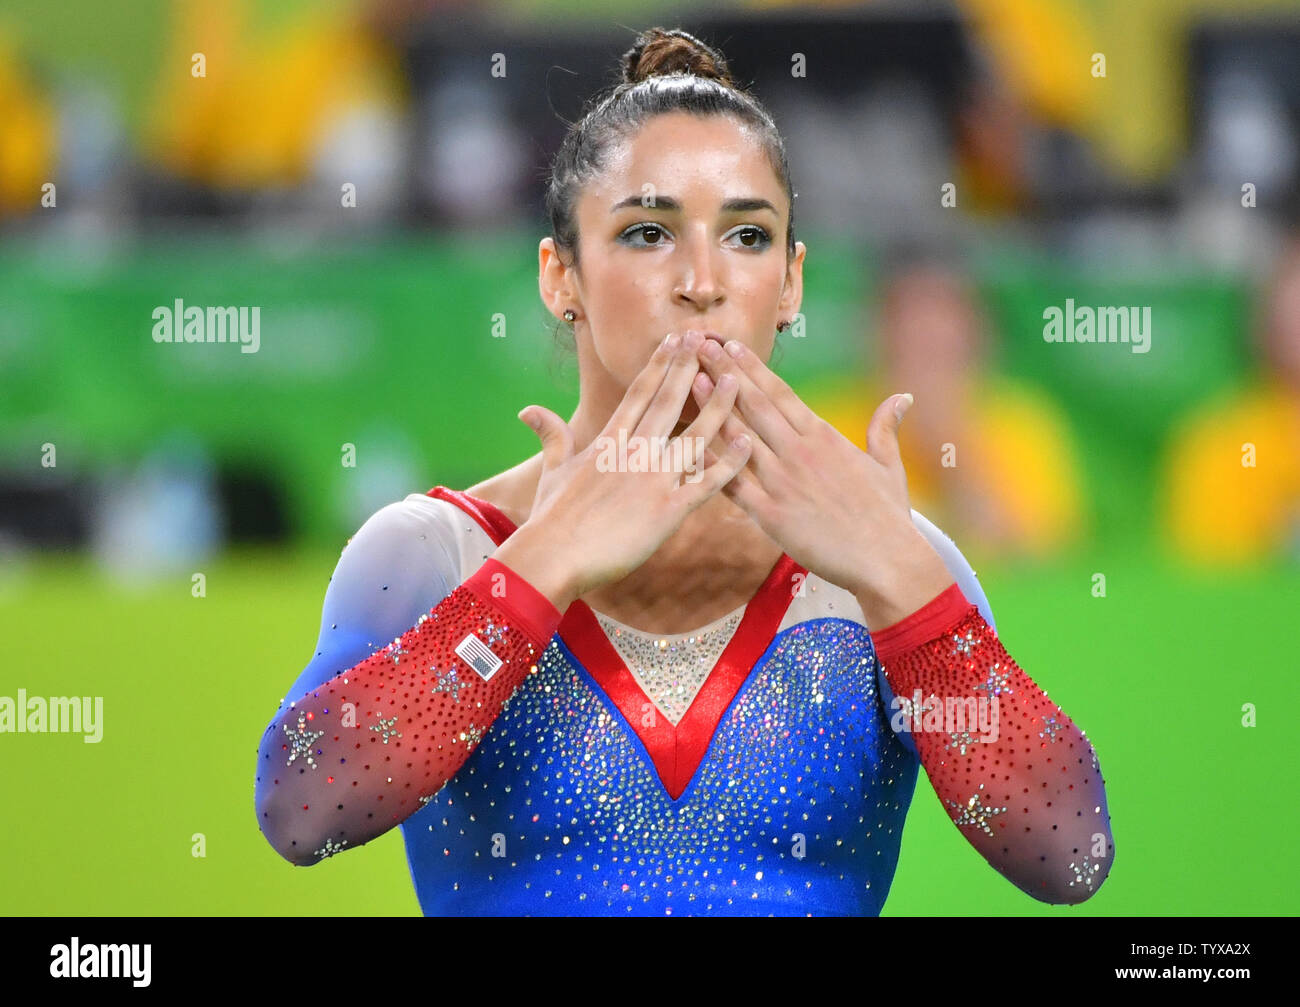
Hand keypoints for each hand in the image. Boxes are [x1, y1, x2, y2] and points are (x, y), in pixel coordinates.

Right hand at [498, 331, 752, 608]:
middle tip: (706, 338)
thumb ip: (551, 437)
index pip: (639, 394)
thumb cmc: (550, 517)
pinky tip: (747, 443)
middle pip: (668, 402)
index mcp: (608, 442)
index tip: (675, 339)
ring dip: (718, 406)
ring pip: (695, 436)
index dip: (660, 364)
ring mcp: (653, 480)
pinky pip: (706, 483)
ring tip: (736, 378)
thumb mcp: (552, 470)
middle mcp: (634, 453)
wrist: (554, 556)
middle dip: (689, 367)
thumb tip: (528, 410)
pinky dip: (728, 464)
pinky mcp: (667, 510)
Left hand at [690, 334, 955, 625]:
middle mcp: (799, 453)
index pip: (781, 394)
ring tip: (688, 378)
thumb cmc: (889, 516)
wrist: (887, 560)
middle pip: (754, 405)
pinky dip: (709, 463)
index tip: (731, 346)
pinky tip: (688, 443)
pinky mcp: (771, 515)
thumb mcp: (890, 466)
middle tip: (698, 346)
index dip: (753, 368)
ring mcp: (783, 482)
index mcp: (824, 437)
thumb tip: (903, 397)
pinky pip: (732, 484)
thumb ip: (885, 428)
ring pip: (739, 437)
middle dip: (724, 373)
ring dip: (712, 406)